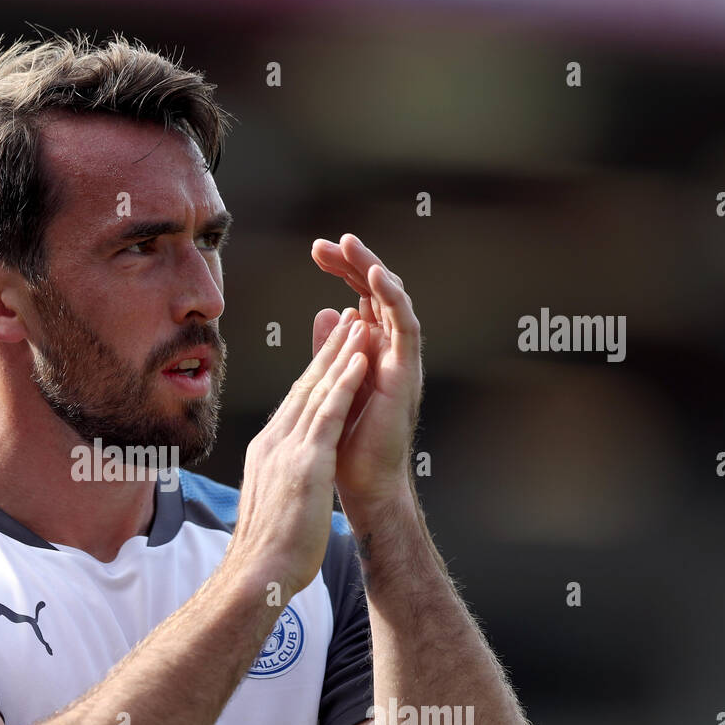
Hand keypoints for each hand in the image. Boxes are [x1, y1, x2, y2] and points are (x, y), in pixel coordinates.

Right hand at [226, 315, 369, 598]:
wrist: (258, 573)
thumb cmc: (268, 552)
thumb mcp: (272, 505)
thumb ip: (280, 484)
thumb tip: (287, 483)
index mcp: (267, 452)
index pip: (293, 404)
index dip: (313, 373)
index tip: (329, 351)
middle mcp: (274, 443)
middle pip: (304, 387)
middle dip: (327, 352)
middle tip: (346, 321)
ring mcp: (288, 450)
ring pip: (317, 392)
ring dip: (340, 355)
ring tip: (358, 326)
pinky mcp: (306, 463)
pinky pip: (329, 414)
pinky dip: (344, 384)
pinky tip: (359, 361)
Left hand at [310, 234, 423, 512]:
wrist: (362, 480)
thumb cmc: (346, 441)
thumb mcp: (331, 383)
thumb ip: (330, 348)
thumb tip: (327, 311)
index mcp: (370, 348)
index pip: (360, 294)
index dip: (342, 270)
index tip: (317, 251)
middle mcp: (389, 348)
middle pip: (377, 291)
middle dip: (353, 263)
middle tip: (326, 244)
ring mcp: (401, 357)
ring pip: (394, 301)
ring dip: (372, 270)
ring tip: (350, 246)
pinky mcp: (407, 370)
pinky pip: (406, 325)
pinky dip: (393, 299)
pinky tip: (375, 278)